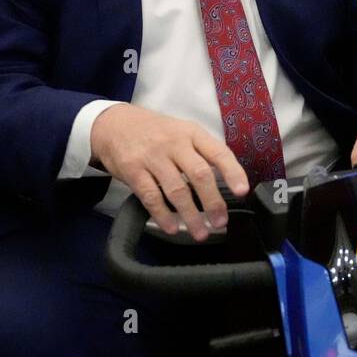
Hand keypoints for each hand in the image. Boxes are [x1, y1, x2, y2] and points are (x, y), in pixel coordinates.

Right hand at [90, 104, 249, 240]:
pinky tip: (172, 227)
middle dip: (212, 202)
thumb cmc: (154, 132)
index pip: (218, 152)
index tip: (242, 192)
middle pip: (199, 174)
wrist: (113, 123)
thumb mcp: (181, 131)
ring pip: (176, 189)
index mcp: (191, 133)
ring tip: (201, 232)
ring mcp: (152, 156)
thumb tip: (227, 181)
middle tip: (220, 222)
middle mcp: (174, 143)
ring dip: (191, 215)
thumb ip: (201, 152)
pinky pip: (151, 197)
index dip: (233, 172)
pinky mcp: (133, 170)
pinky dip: (163, 215)